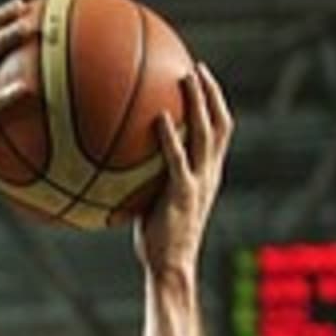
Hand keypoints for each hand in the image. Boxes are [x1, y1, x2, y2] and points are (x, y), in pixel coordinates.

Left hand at [134, 62, 232, 280]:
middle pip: (220, 124)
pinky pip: (178, 159)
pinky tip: (157, 117)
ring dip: (199, 103)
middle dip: (211, 94)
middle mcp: (210, 174)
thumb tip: (116, 158)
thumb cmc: (158, 240)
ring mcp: (199, 183)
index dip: (215, 104)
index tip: (201, 79)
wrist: (171, 267)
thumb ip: (146, 177)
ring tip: (186, 78)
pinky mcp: (183, 195)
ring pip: (206, 134)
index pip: (219, 133)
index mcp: (208, 175)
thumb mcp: (155, 202)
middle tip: (196, 68)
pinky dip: (170, 137)